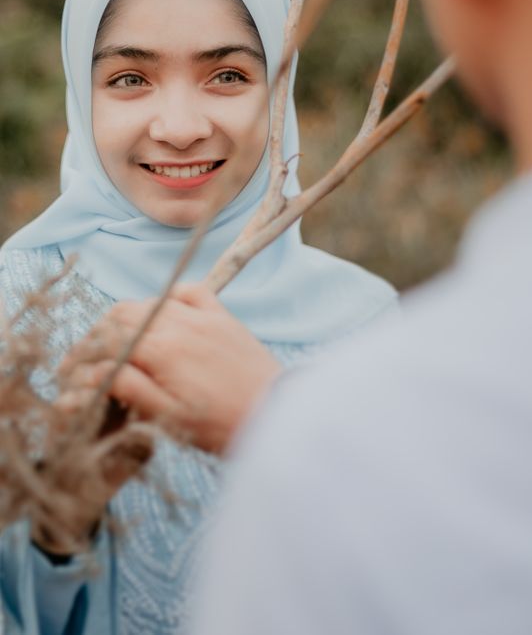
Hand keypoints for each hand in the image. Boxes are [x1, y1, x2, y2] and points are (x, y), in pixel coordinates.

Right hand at [59, 283, 281, 453]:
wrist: (277, 414)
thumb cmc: (221, 425)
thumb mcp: (167, 417)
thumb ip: (128, 388)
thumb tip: (91, 372)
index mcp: (161, 350)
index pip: (105, 340)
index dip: (81, 357)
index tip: (68, 375)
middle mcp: (179, 323)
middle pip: (121, 315)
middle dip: (98, 336)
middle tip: (89, 362)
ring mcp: (202, 316)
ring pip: (150, 301)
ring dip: (127, 318)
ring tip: (118, 343)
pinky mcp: (222, 316)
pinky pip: (189, 291)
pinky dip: (169, 298)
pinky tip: (163, 315)